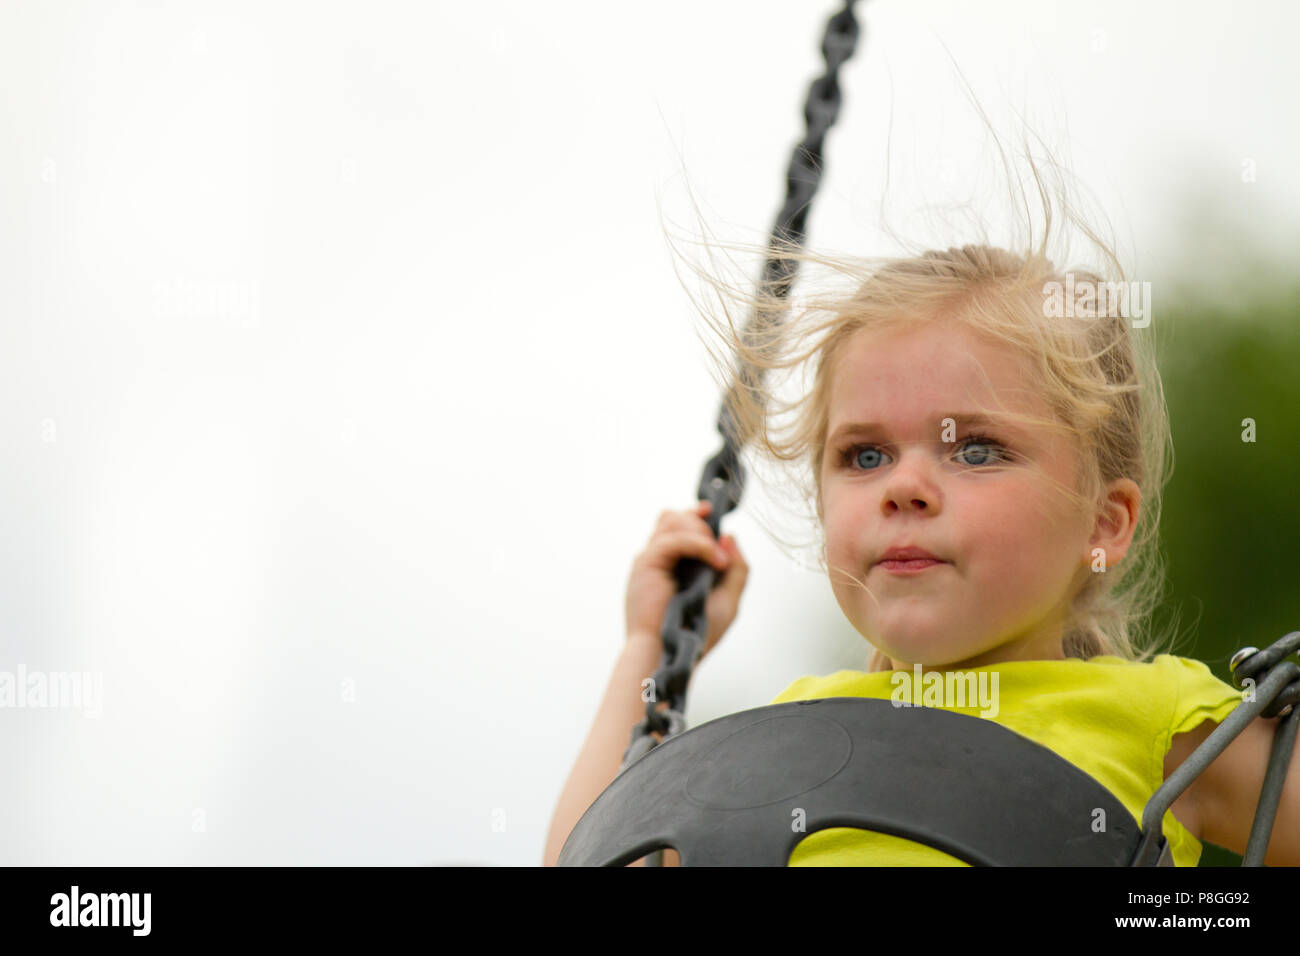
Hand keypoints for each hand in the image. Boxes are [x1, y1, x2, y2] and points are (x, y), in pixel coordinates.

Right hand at [624, 500, 748, 661]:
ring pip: (672, 520)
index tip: (712, 513)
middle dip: (700, 523)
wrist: (672, 653)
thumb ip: (735, 568)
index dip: (695, 514)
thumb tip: (730, 537)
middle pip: (673, 516)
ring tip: (717, 559)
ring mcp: (651, 560)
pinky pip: (674, 539)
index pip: (677, 525)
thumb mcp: (728, 599)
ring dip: (701, 532)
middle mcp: (659, 559)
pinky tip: (714, 561)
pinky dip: (698, 544)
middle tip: (717, 551)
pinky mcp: (646, 563)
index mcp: (672, 565)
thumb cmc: (696, 634)